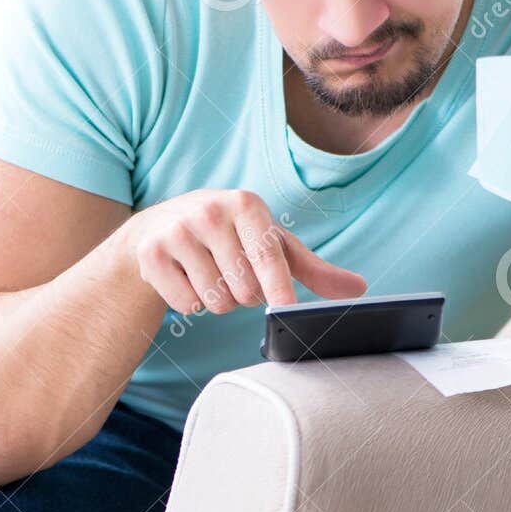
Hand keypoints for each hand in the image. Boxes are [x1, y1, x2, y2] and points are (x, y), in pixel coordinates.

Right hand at [120, 189, 366, 314]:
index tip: (287, 308)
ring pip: (215, 300)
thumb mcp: (269, 243)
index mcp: (245, 203)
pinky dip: (191, 303)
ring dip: (219, 300)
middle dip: (245, 294)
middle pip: (244, 288)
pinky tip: (186, 277)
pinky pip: (187, 304)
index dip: (279, 287)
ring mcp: (177, 231)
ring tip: (210, 274)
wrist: (158, 227)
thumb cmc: (228, 236)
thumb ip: (312, 269)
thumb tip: (358, 289)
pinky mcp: (151, 254)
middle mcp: (209, 211)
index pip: (268, 255)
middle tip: (233, 273)